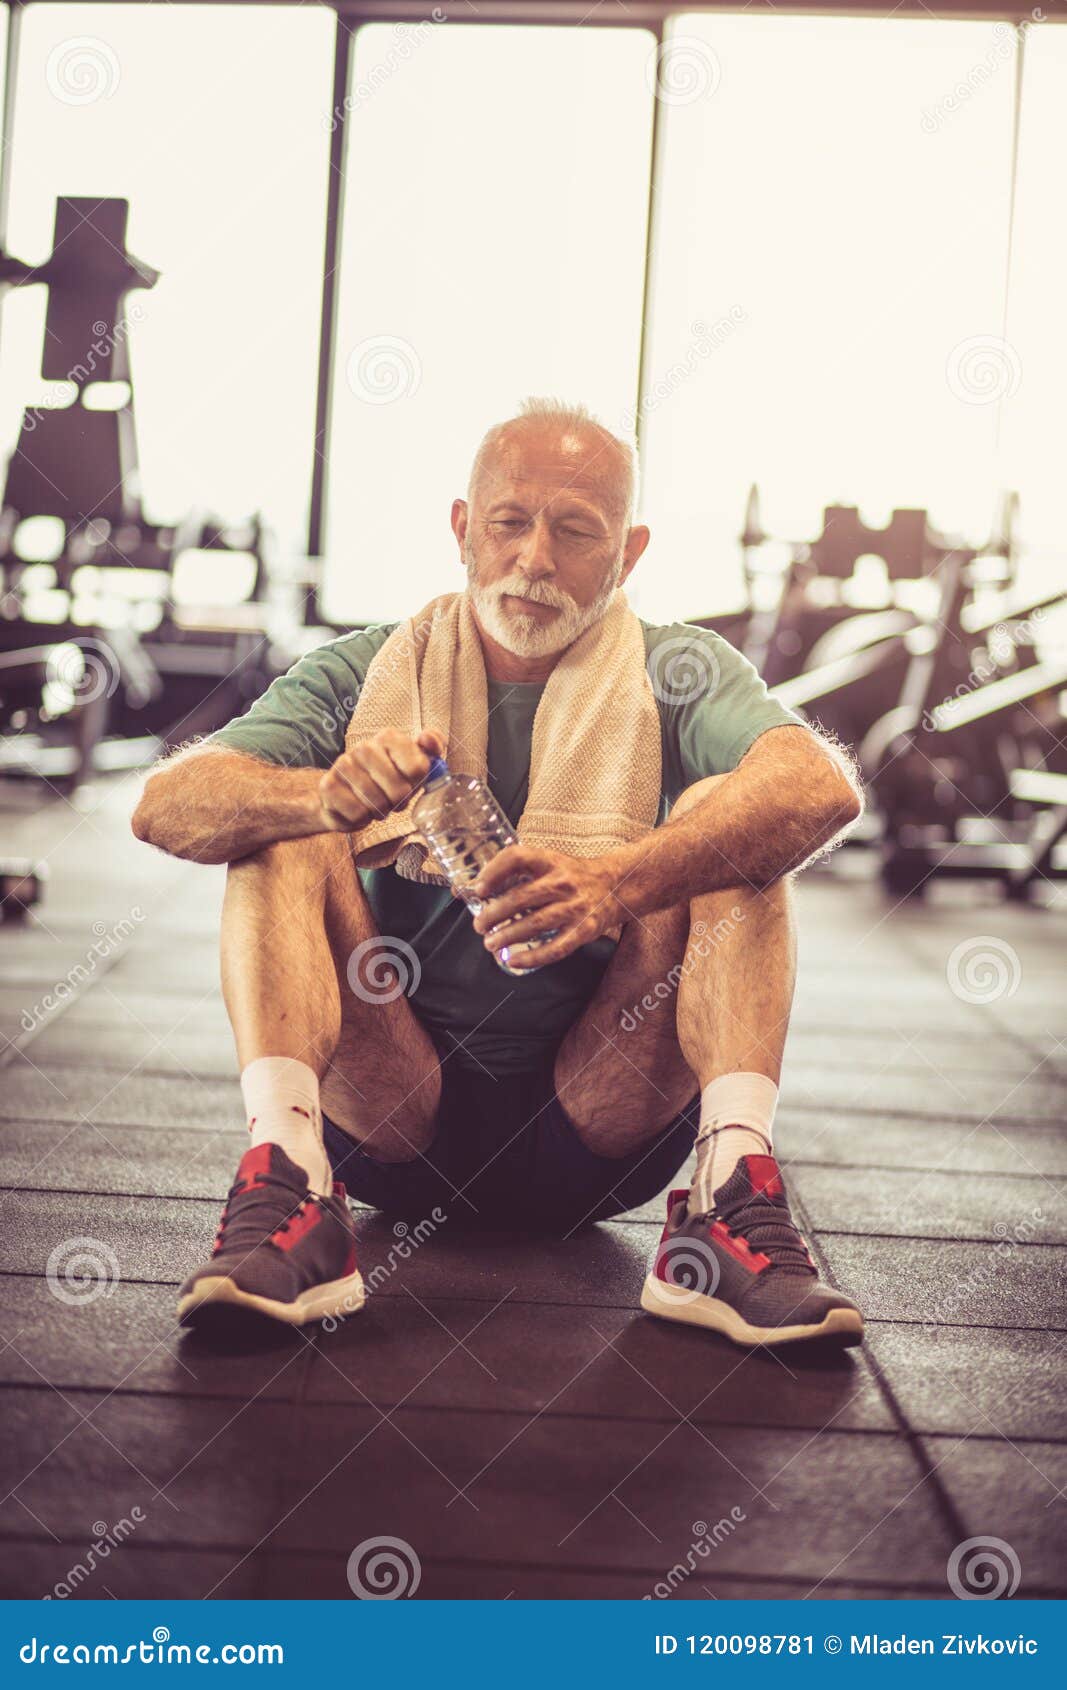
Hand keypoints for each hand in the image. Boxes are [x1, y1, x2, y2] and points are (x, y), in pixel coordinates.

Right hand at [318, 726, 443, 831]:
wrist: (345, 796)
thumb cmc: (387, 779)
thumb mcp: (415, 763)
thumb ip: (432, 746)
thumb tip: (429, 739)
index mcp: (388, 738)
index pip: (418, 768)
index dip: (416, 783)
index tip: (408, 781)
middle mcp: (364, 747)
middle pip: (399, 790)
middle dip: (398, 802)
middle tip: (391, 799)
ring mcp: (343, 765)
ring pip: (377, 804)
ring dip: (379, 811)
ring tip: (374, 803)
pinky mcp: (328, 786)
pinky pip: (357, 813)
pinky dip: (361, 819)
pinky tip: (358, 809)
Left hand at [470, 845, 622, 967]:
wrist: (616, 886)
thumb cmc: (573, 876)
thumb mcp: (549, 864)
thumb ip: (518, 873)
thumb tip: (473, 888)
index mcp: (550, 861)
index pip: (517, 857)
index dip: (494, 872)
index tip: (479, 889)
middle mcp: (562, 882)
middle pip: (520, 898)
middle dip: (493, 914)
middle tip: (480, 925)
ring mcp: (574, 907)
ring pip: (534, 924)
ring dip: (507, 936)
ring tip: (491, 943)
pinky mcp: (584, 930)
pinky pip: (555, 948)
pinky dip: (532, 957)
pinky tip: (514, 960)